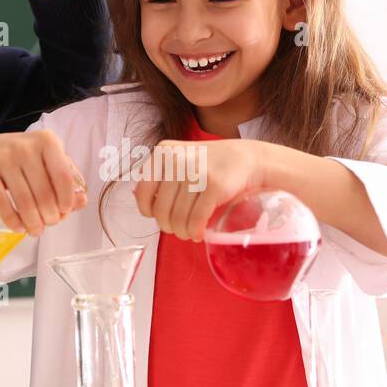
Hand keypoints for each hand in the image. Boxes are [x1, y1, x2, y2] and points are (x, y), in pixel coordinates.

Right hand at [0, 130, 86, 235]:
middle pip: (44, 192)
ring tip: (35, 230)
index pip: (63, 176)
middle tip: (49, 224)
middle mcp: (25, 146)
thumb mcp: (49, 163)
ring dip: (32, 222)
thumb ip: (68, 182)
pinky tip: (19, 227)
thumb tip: (82, 202)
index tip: (65, 212)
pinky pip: (1, 202)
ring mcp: (3, 157)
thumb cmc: (26, 159)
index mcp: (47, 141)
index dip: (67, 200)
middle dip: (50, 216)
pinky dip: (12, 220)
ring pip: (24, 201)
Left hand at [133, 139, 269, 241]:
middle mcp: (176, 160)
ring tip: (189, 232)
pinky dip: (195, 232)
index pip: (142, 191)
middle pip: (161, 209)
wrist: (249, 159)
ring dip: (183, 232)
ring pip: (178, 218)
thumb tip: (137, 199)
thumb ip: (160, 174)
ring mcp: (195, 172)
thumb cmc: (212, 164)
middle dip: (169, 226)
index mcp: (163, 152)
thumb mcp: (181, 158)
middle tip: (179, 229)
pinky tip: (198, 234)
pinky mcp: (214, 186)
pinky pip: (196, 219)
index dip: (148, 210)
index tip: (159, 217)